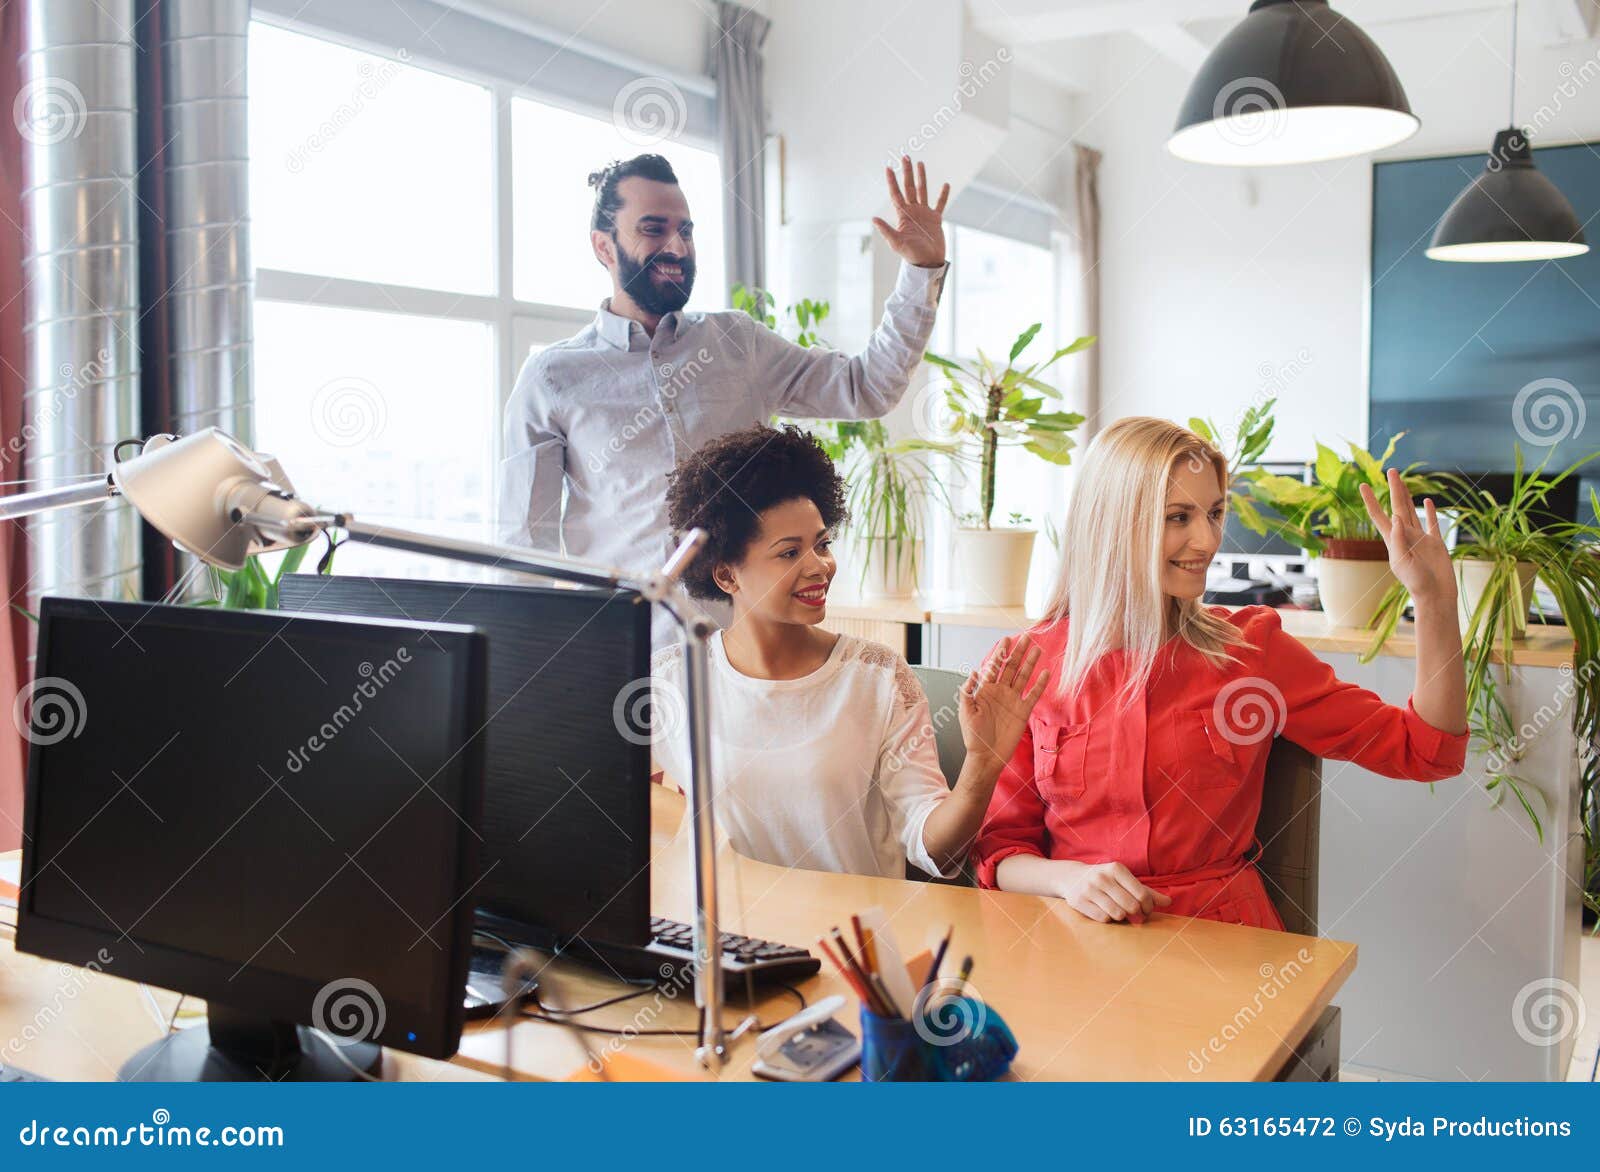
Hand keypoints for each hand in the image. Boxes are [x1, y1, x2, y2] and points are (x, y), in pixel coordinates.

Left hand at [871, 156, 948, 267]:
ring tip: (920, 163)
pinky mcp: (936, 219)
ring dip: (921, 177)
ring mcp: (924, 214)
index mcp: (903, 215)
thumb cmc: (911, 254)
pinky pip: (940, 204)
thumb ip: (886, 229)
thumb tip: (872, 219)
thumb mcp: (896, 242)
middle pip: (909, 187)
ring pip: (923, 191)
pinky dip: (943, 195)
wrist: (928, 263)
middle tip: (905, 156)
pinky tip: (945, 184)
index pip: (896, 194)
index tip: (888, 167)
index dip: (892, 181)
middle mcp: (913, 211)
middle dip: (907, 172)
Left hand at [958, 635, 1048, 772]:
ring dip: (1030, 663)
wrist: (986, 755)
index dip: (1000, 653)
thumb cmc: (973, 735)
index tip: (1006, 640)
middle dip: (1018, 652)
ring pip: (1023, 677)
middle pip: (1011, 667)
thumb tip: (973, 672)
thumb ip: (968, 692)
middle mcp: (1001, 692)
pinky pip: (1033, 695)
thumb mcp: (966, 713)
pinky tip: (1045, 673)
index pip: (994, 667)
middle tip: (1025, 637)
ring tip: (1037, 649)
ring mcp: (1013, 700)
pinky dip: (1040, 684)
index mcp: (986, 690)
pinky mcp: (1023, 711)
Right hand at [1058, 860, 1171, 923]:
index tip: (1146, 910)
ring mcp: (1089, 889)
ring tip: (1119, 912)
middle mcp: (1102, 877)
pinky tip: (1105, 912)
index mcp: (1116, 869)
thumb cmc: (1106, 881)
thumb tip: (1169, 902)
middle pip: (1131, 907)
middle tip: (1135, 915)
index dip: (1148, 907)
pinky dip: (1107, 919)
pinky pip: (1103, 919)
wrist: (1072, 877)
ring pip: (1117, 914)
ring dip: (1121, 917)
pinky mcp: (1079, 901)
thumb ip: (1147, 892)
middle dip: (1136, 914)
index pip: (1142, 895)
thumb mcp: (1125, 881)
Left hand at [1359, 467, 1455, 604]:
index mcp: (1393, 541)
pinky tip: (1427, 501)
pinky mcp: (1435, 543)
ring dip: (1407, 496)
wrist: (1436, 595)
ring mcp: (1420, 539)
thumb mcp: (1402, 562)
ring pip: (1412, 512)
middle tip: (1391, 471)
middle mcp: (1405, 537)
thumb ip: (1398, 540)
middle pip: (1397, 507)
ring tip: (1402, 482)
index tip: (1363, 485)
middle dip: (1394, 489)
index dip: (1371, 500)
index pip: (1379, 516)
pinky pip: (1431, 523)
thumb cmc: (1417, 583)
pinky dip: (1430, 511)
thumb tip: (1395, 517)